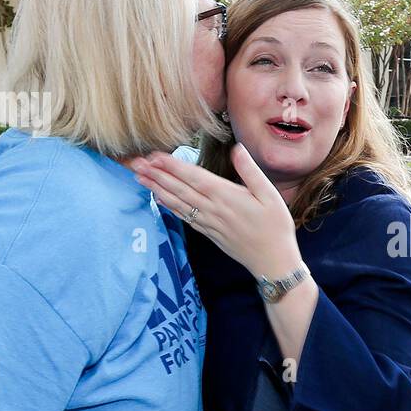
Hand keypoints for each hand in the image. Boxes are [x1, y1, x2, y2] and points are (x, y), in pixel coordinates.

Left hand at [130, 145, 300, 279]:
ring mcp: (208, 222)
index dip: (172, 165)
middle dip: (156, 174)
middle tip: (134, 163)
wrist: (273, 262)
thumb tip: (237, 149)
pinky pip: (184, 216)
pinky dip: (168, 206)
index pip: (193, 176)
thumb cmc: (276, 227)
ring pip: (177, 202)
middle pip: (179, 188)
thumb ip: (251, 171)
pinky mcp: (208, 232)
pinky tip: (158, 199)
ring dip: (156, 188)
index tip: (154, 155)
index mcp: (226, 196)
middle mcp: (212, 209)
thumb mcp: (270, 195)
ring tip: (138, 177)